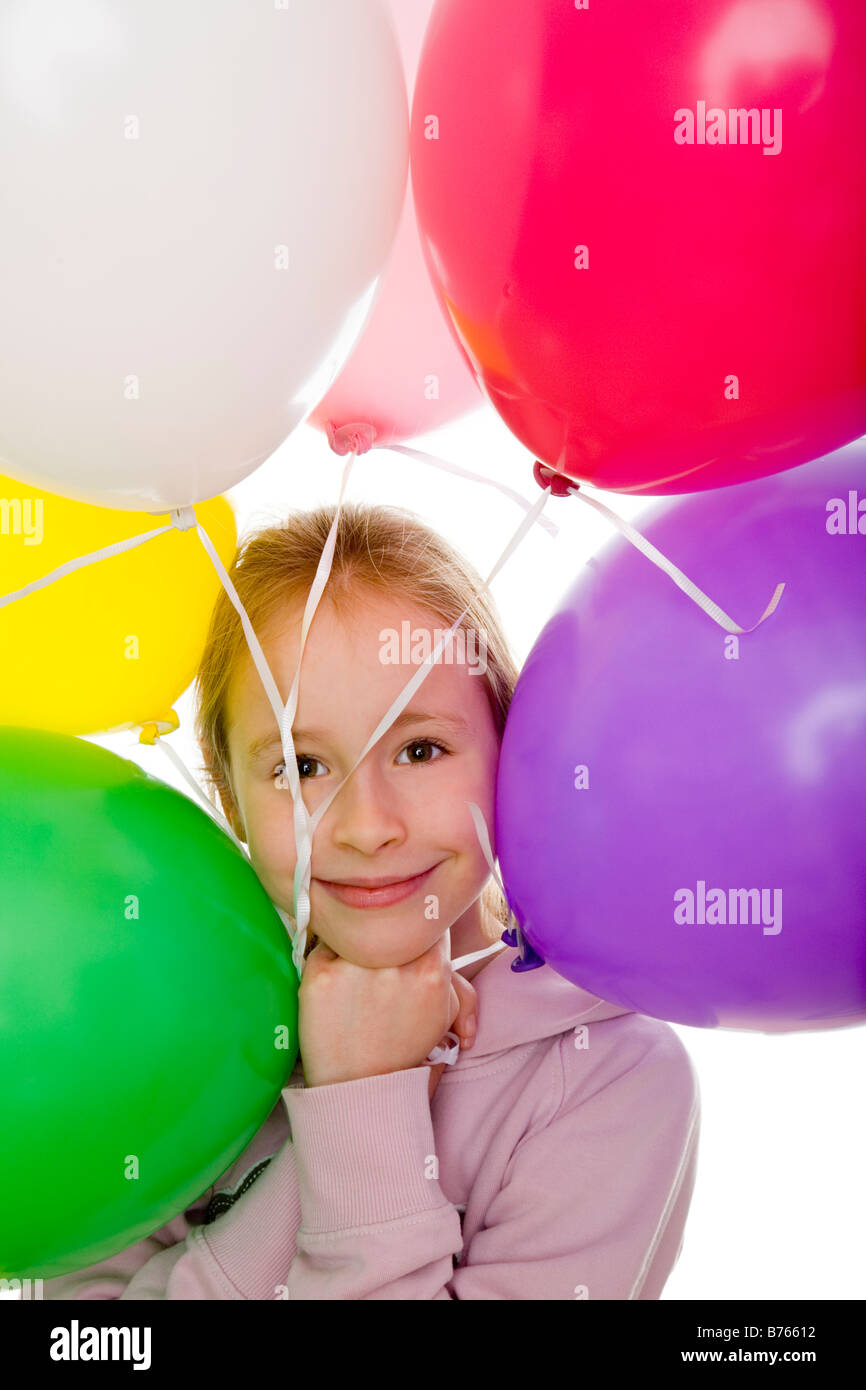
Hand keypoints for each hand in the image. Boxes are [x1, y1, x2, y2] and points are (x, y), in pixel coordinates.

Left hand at [299, 929, 477, 1090]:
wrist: (360, 1091)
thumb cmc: (404, 1052)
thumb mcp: (444, 1018)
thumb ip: (455, 980)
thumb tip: (446, 947)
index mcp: (432, 971)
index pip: (426, 920)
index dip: (416, 928)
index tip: (407, 937)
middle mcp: (395, 965)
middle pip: (390, 922)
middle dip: (386, 937)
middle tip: (379, 960)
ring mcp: (355, 968)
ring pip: (358, 930)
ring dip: (356, 946)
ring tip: (356, 980)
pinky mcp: (320, 975)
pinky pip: (324, 946)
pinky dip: (328, 961)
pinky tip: (334, 989)